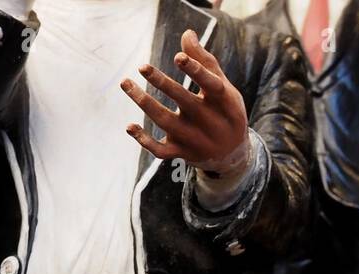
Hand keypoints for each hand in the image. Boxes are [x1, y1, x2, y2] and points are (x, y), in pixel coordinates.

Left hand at [122, 30, 249, 171]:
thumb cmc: (224, 111)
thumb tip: (187, 34)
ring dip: (145, 103)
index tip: (178, 57)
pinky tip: (130, 127)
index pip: (212, 85)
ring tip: (125, 83)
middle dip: (163, 83)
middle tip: (143, 66)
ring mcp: (196, 140)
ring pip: (167, 122)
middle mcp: (211, 123)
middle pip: (185, 102)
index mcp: (225, 103)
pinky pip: (162, 151)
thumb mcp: (222, 87)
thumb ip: (204, 61)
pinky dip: (145, 141)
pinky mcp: (183, 153)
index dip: (196, 71)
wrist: (233, 154)